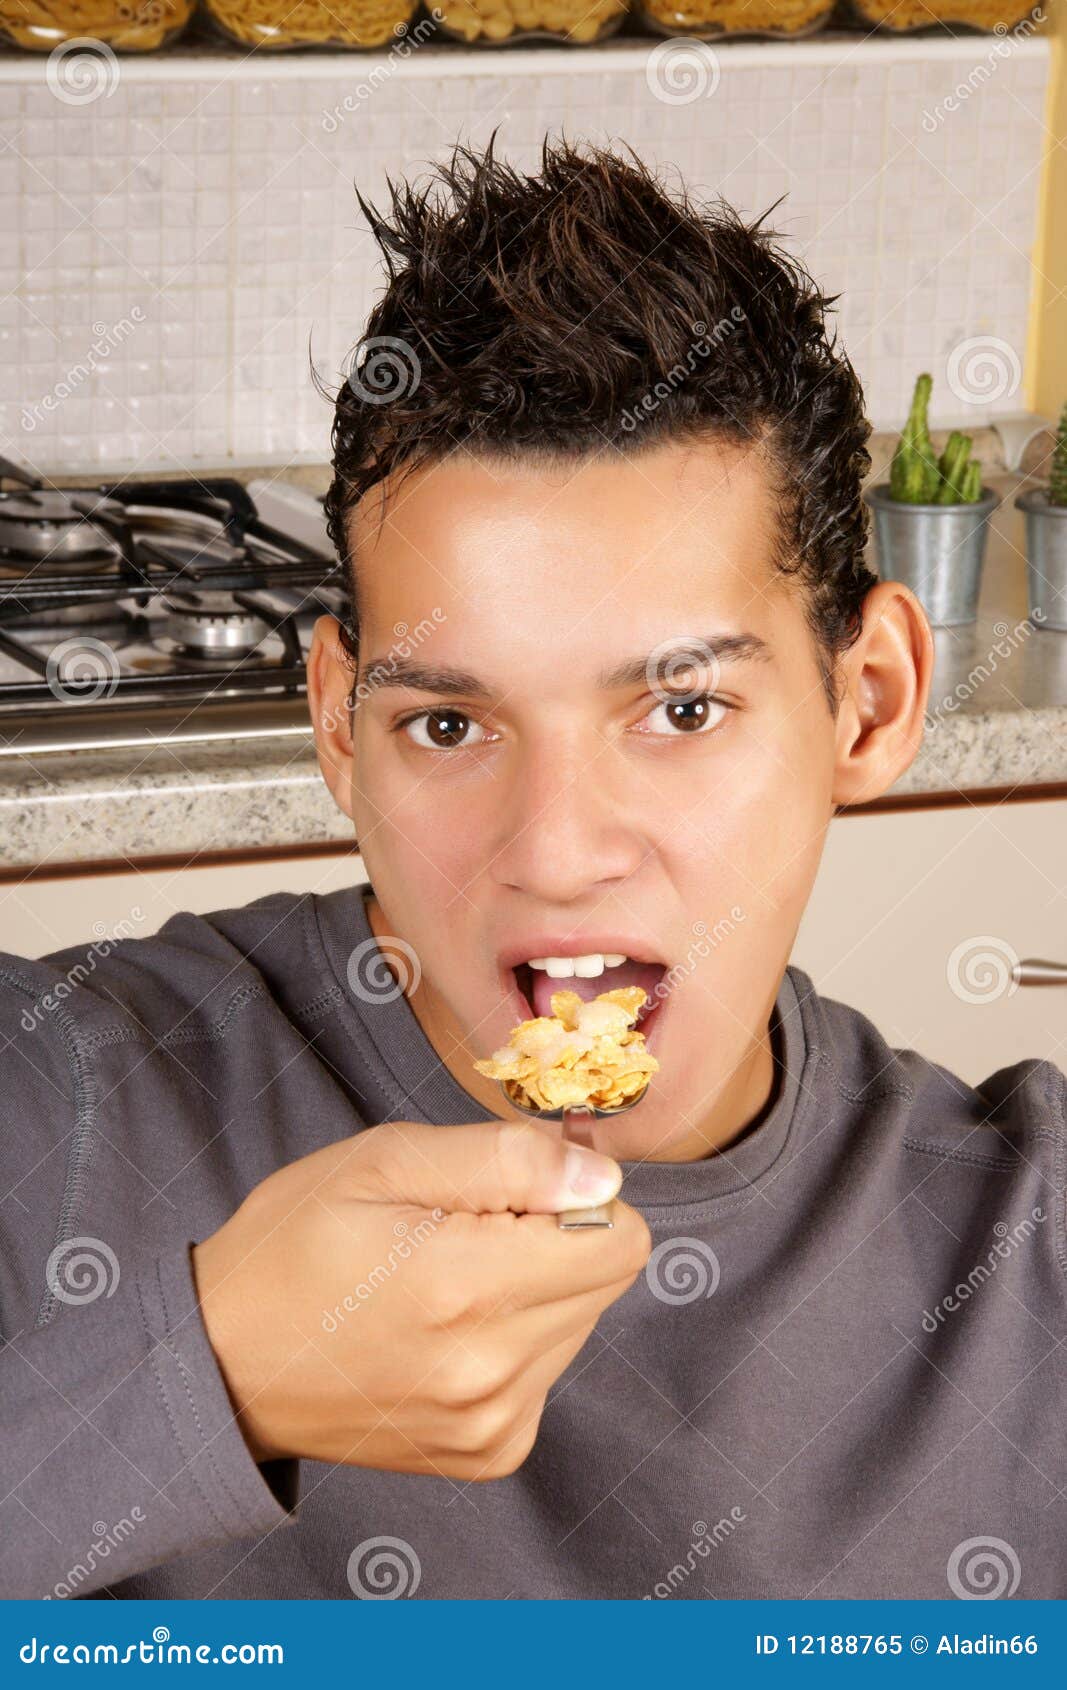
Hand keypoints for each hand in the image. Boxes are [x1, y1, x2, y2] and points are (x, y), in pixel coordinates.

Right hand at [192, 1120, 649, 1479]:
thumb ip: (506, 1160)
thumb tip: (603, 1175)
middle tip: (462, 1232)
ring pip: (580, 1324)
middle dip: (553, 1240)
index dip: (574, 1197)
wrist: (225, 1359)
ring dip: (533, 1292)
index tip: (507, 1194)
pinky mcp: (489, 1453)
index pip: (622, 1239)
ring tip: (442, 1283)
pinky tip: (443, 1330)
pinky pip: (548, 1373)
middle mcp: (490, 1370)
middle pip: (606, 1280)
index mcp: (466, 1287)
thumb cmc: (297, 1243)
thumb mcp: (385, 1161)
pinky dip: (513, 1342)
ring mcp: (491, 1423)